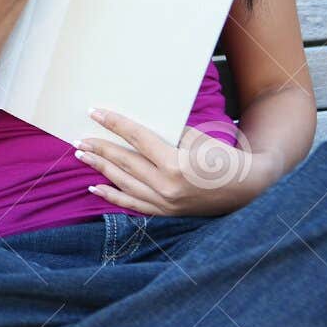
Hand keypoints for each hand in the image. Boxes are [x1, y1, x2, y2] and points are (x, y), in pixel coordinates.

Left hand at [73, 107, 274, 216]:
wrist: (247, 189)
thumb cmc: (224, 158)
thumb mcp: (197, 138)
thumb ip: (167, 134)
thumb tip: (136, 127)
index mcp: (176, 164)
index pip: (137, 139)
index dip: (115, 124)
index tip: (95, 113)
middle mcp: (167, 187)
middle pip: (124, 162)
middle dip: (99, 148)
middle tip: (79, 138)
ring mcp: (165, 203)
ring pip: (123, 183)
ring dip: (100, 168)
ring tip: (81, 156)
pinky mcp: (166, 213)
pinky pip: (133, 205)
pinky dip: (112, 196)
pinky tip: (95, 187)